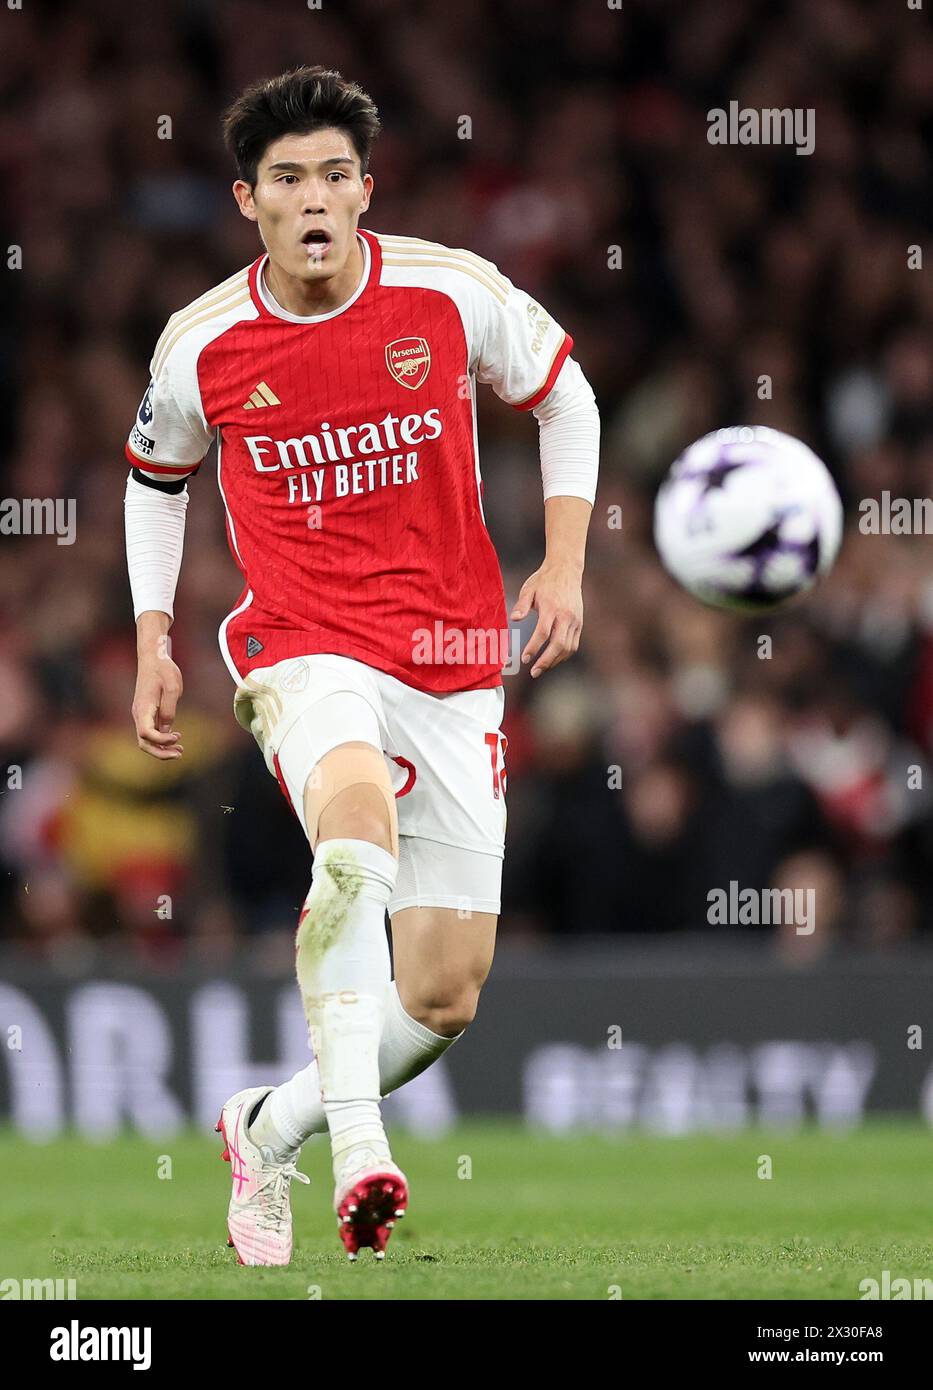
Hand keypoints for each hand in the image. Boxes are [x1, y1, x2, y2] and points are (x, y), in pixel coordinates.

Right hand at [132, 638, 183, 758]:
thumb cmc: (163, 669)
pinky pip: (150, 732)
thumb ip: (169, 710)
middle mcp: (139, 714)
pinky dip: (161, 740)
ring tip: (180, 750)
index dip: (161, 741)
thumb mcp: (173, 687)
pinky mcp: (147, 713)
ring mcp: (142, 714)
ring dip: (161, 748)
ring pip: (146, 740)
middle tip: (180, 753)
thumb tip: (167, 730)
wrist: (153, 657)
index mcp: (143, 708)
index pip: (146, 734)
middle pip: (144, 743)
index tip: (177, 736)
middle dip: (160, 752)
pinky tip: (175, 738)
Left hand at [511, 559, 583, 677]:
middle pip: (558, 645)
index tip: (525, 658)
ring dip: (555, 661)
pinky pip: (573, 644)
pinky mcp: (579, 623)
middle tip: (533, 672)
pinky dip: (564, 655)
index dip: (534, 647)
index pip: (543, 633)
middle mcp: (566, 616)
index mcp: (552, 607)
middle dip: (546, 661)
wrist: (566, 570)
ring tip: (541, 668)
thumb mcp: (529, 589)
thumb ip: (521, 605)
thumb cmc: (544, 581)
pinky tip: (553, 660)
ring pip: (568, 647)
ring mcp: (575, 620)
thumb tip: (514, 619)